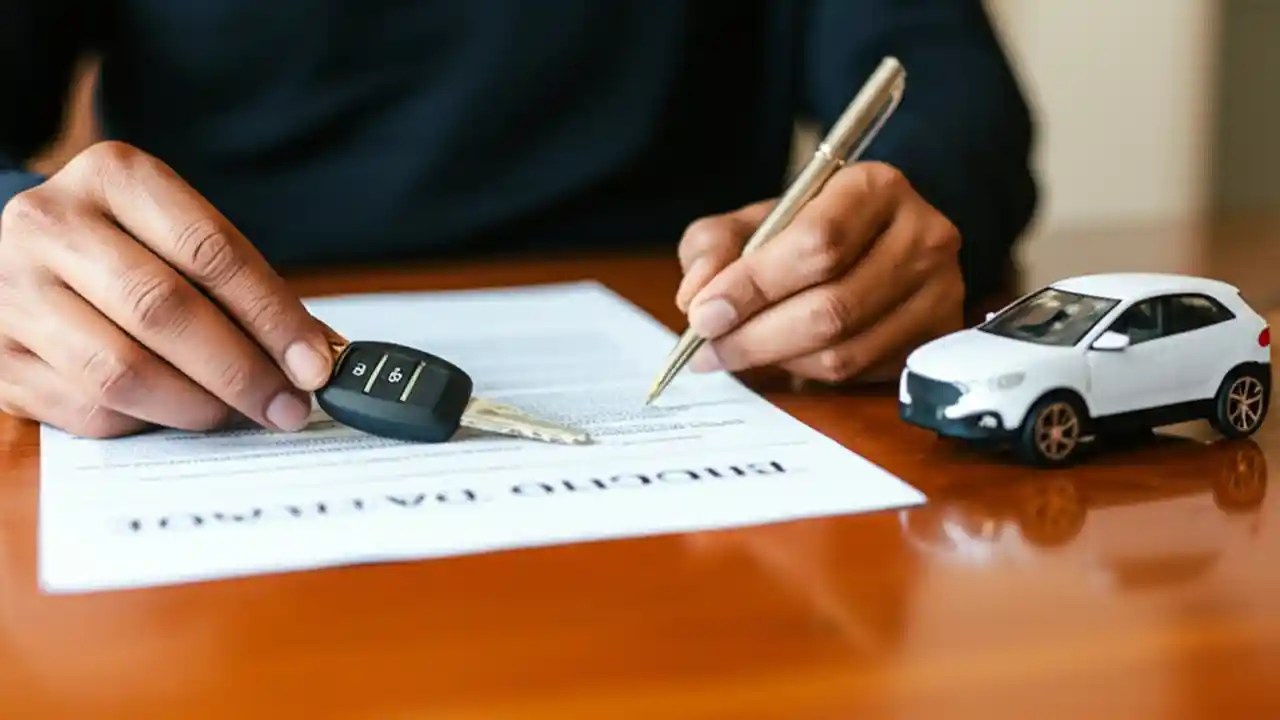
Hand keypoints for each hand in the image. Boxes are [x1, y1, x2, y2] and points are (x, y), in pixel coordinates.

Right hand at [0, 141, 334, 436]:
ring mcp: (14, 292)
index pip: (209, 251)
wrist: (16, 256)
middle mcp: (52, 225)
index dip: (271, 315)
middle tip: (289, 404)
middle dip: (242, 370)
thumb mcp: (178, 237)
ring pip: (123, 370)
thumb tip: (319, 355)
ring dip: (200, 405)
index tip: (315, 363)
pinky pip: (89, 411)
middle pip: (164, 310)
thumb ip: (244, 289)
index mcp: (113, 177)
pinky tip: (177, 412)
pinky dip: (148, 422)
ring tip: (241, 413)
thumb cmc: (123, 248)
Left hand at [674, 161, 964, 383]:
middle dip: (755, 337)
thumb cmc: (809, 228)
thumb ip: (714, 246)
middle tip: (708, 347)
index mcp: (875, 188)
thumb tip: (697, 299)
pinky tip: (781, 356)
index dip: (754, 286)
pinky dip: (807, 372)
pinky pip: (858, 373)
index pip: (817, 244)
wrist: (877, 239)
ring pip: (843, 351)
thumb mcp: (755, 219)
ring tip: (734, 353)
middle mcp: (922, 236)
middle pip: (831, 308)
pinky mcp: (935, 337)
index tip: (703, 314)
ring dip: (775, 360)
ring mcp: (938, 292)